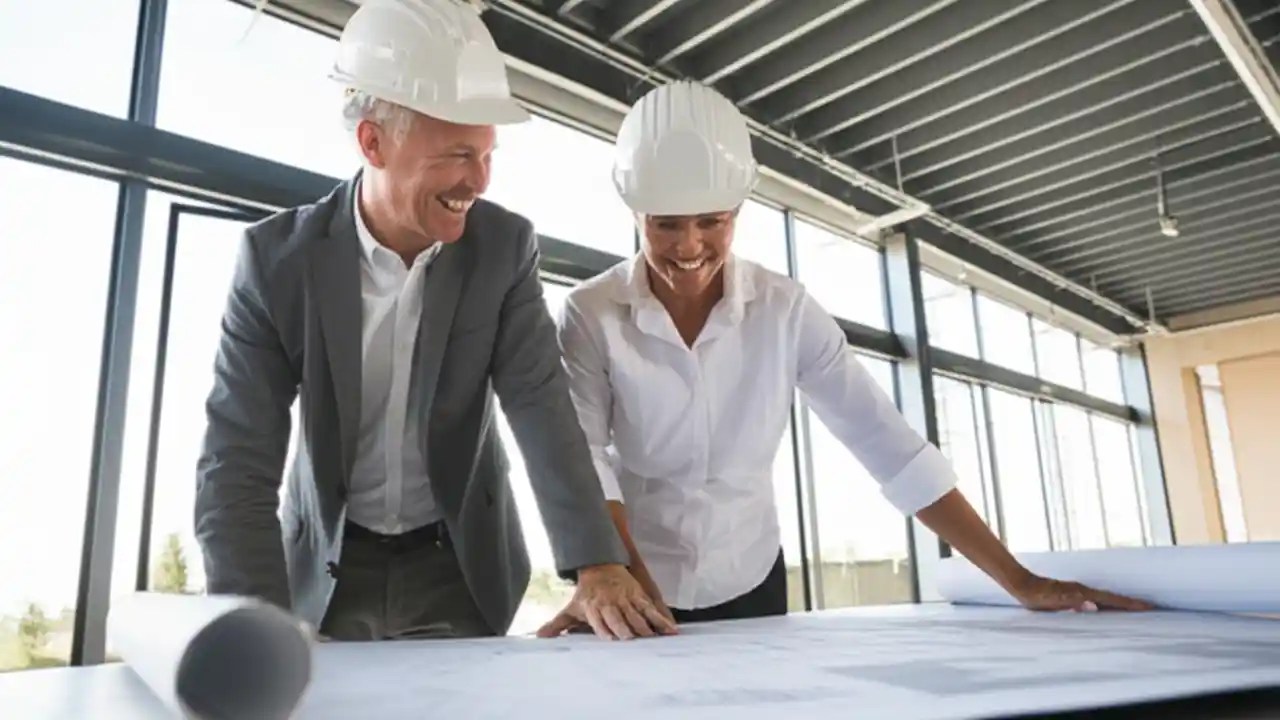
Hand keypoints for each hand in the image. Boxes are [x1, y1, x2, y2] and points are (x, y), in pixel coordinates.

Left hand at [536, 564, 678, 639]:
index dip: (606, 628)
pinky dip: (660, 619)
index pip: (600, 620)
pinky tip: (670, 630)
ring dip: (645, 624)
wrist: (600, 565)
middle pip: (620, 616)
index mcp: (594, 608)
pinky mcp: (639, 596)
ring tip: (653, 636)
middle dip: (626, 626)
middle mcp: (611, 603)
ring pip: (637, 613)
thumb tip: (539, 637)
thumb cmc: (586, 594)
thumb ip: (558, 625)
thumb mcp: (571, 608)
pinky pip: (651, 609)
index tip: (612, 638)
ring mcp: (626, 599)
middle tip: (633, 638)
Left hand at [1010, 575, 1153, 611]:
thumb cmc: (1036, 595)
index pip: (1111, 599)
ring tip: (1134, 610)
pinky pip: (1094, 602)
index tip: (1147, 606)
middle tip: (1150, 608)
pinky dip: (1105, 605)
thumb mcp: (1053, 599)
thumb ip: (1071, 601)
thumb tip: (1091, 604)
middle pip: (1112, 598)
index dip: (1129, 604)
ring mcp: (1078, 592)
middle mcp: (1083, 591)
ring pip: (1104, 599)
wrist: (1022, 585)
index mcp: (1082, 593)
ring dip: (1119, 604)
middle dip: (1130, 603)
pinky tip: (1105, 611)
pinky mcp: (1072, 596)